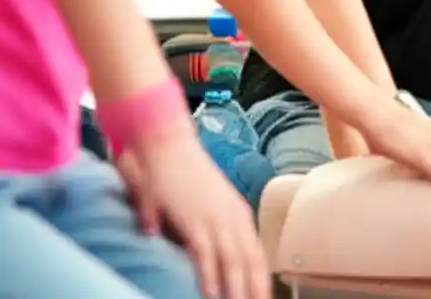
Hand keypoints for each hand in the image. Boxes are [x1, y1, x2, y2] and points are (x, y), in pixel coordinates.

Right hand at [117, 130, 269, 298]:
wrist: (169, 146)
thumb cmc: (184, 174)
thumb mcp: (204, 205)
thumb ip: (204, 231)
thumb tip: (202, 255)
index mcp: (239, 215)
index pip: (256, 255)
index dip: (261, 280)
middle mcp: (234, 218)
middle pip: (251, 262)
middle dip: (255, 290)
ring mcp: (215, 218)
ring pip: (233, 262)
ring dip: (236, 290)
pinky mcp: (194, 219)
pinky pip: (205, 253)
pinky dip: (210, 275)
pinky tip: (211, 293)